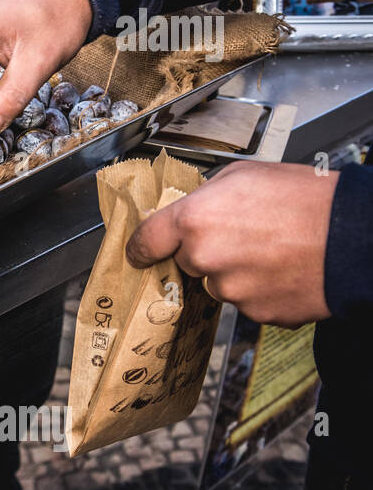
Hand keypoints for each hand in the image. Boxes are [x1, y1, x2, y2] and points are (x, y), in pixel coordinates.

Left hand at [126, 162, 337, 327]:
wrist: (355, 237)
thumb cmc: (308, 199)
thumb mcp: (245, 176)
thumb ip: (207, 197)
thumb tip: (193, 210)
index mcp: (196, 220)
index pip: (146, 241)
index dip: (141, 248)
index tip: (139, 253)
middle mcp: (206, 258)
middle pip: (189, 262)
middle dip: (209, 252)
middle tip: (246, 235)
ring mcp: (232, 291)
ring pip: (221, 284)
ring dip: (238, 272)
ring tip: (274, 250)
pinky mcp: (258, 313)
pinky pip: (250, 302)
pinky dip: (263, 290)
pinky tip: (285, 269)